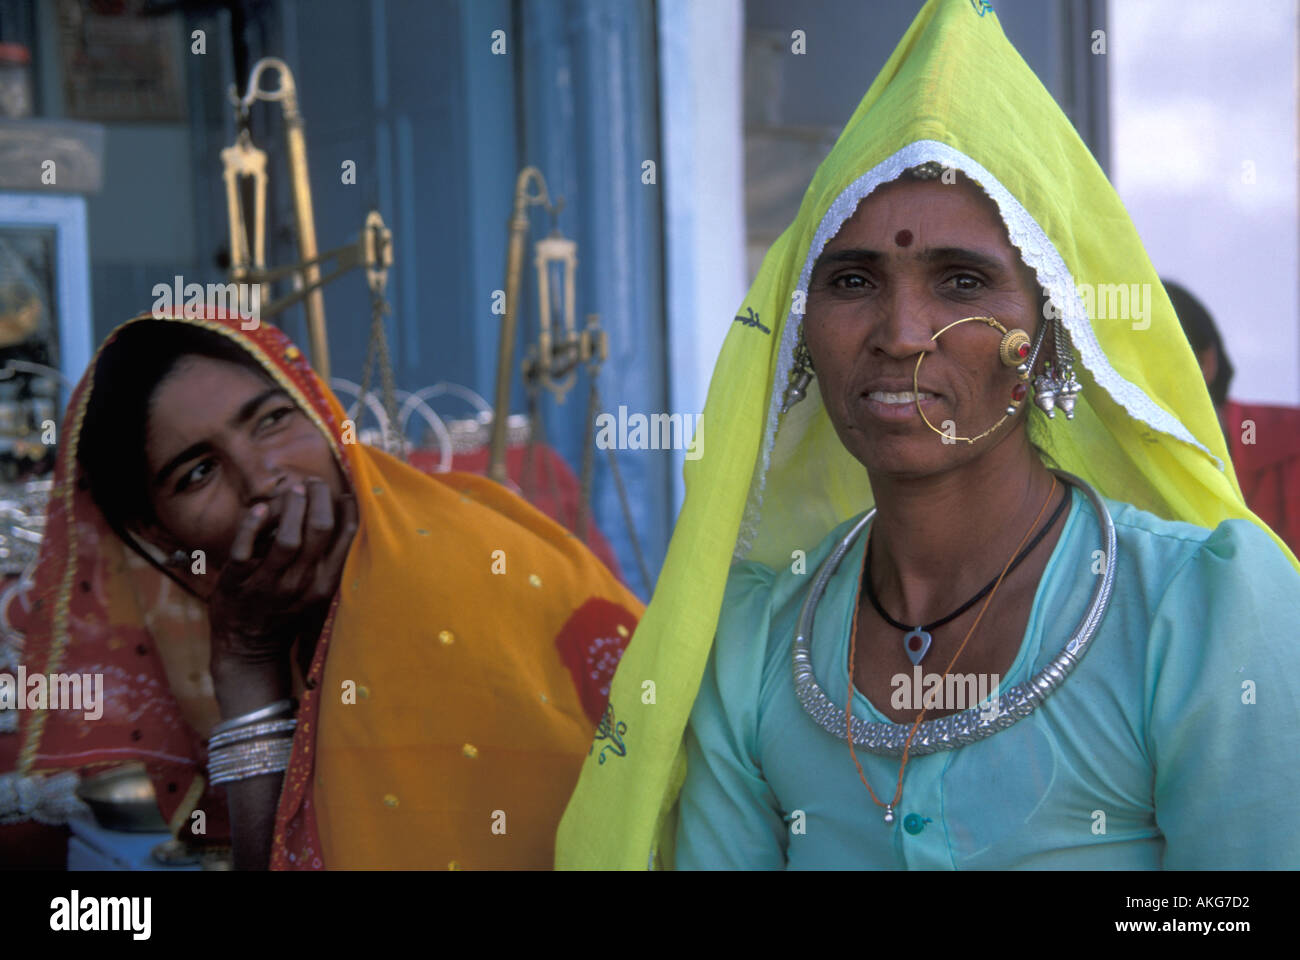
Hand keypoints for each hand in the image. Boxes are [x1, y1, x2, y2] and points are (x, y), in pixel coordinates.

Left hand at [207, 478, 357, 668]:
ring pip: (288, 538)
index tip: (344, 492)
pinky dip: (251, 525)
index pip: (347, 538)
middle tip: (314, 483)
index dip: (349, 509)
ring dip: (291, 506)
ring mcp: (269, 585)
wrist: (248, 647)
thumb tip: (343, 512)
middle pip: (320, 530)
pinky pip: (245, 549)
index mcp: (325, 584)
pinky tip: (258, 508)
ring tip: (293, 489)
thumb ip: (327, 558)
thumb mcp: (315, 589)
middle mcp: (302, 584)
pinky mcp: (238, 584)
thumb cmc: (285, 609)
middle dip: (320, 498)